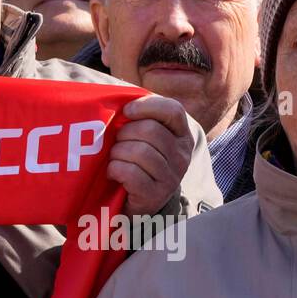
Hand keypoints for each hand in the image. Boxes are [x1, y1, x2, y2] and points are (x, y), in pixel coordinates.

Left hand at [107, 94, 193, 216]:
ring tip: (115, 159)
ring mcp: (172, 177)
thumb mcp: (141, 136)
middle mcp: (182, 155)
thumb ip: (137, 116)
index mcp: (181, 135)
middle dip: (125, 134)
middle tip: (117, 143)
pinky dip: (115, 170)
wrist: (135, 202)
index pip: (173, 110)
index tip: (127, 111)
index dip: (147, 106)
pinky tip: (114, 173)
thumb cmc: (134, 161)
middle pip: (151, 130)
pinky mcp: (156, 195)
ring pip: (140, 151)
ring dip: (118, 153)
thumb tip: (119, 95)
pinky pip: (131, 173)